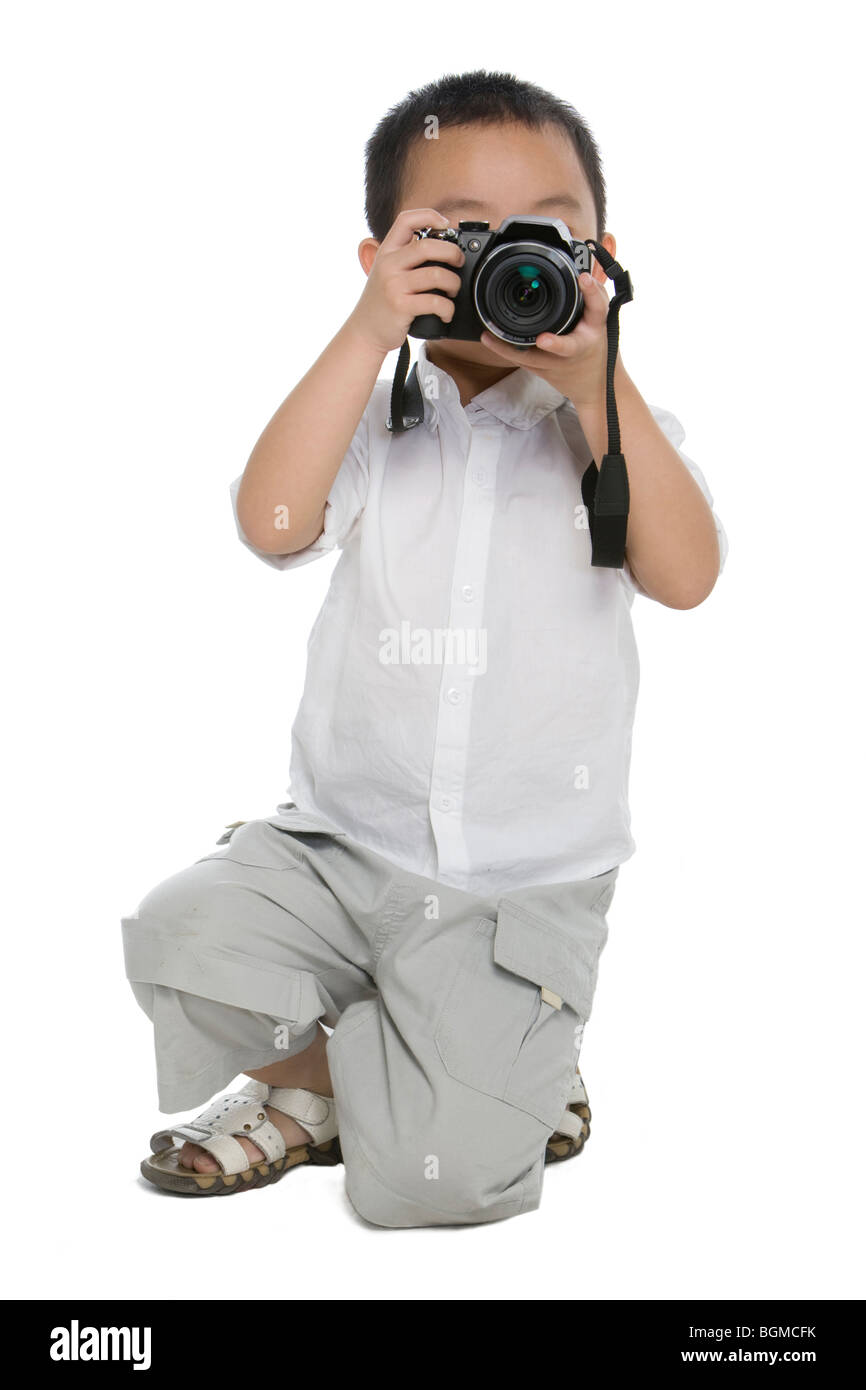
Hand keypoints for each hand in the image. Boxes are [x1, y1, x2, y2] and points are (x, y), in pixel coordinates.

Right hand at [347, 208, 465, 354]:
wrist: (365, 331)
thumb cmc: (382, 302)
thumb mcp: (387, 272)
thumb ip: (406, 257)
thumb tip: (443, 246)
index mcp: (387, 251)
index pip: (406, 220)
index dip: (430, 216)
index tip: (446, 225)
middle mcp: (388, 265)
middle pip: (428, 246)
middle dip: (452, 252)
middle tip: (459, 262)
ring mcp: (394, 285)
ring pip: (437, 275)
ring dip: (454, 284)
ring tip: (453, 291)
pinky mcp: (401, 306)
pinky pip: (435, 302)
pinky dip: (448, 309)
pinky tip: (446, 313)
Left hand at [479, 270, 611, 408]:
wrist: (593, 384)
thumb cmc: (595, 345)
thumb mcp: (601, 320)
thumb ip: (593, 296)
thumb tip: (582, 274)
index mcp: (594, 330)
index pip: (597, 309)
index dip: (591, 293)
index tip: (583, 278)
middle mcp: (577, 349)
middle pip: (566, 348)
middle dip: (555, 345)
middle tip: (543, 340)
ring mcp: (558, 363)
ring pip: (533, 358)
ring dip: (510, 349)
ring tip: (489, 335)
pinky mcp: (543, 370)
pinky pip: (522, 360)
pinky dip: (505, 350)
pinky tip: (489, 339)